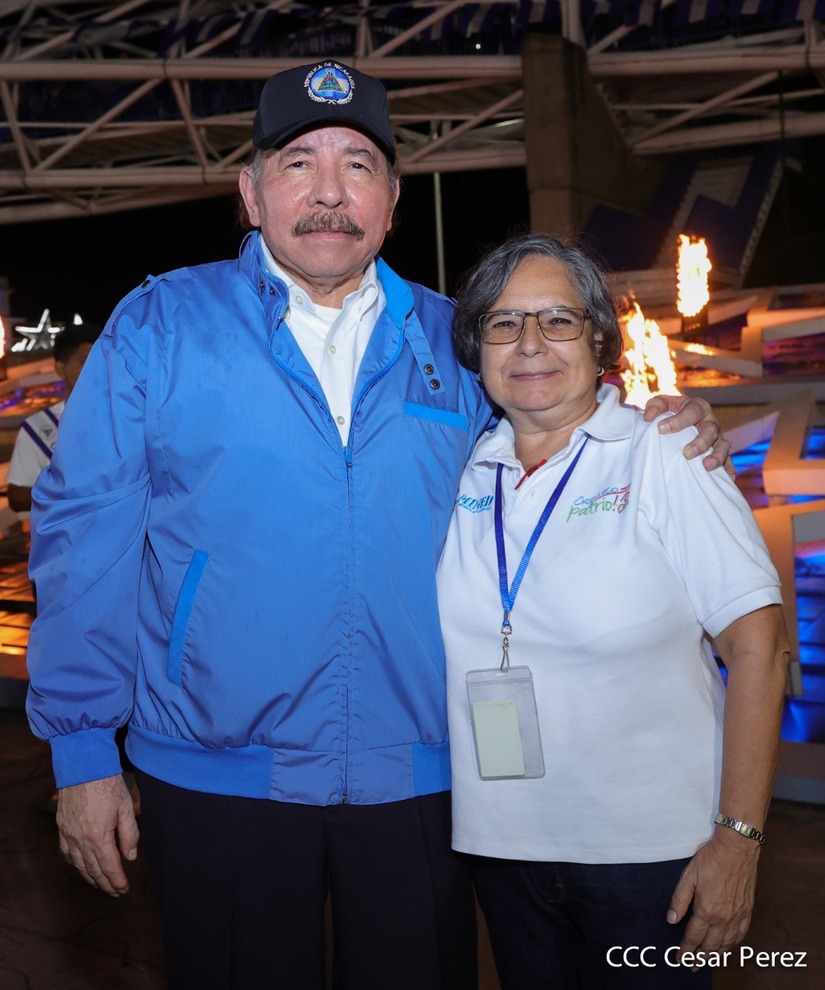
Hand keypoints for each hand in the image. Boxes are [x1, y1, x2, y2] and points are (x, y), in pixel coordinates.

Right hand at [56, 775, 139, 896]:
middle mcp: (80, 840)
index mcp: (98, 837)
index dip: (117, 880)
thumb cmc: (107, 783)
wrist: (83, 766)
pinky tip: (82, 867)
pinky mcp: (61, 827)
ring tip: (101, 885)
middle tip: (115, 892)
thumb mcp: (126, 806)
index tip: (124, 889)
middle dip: (105, 883)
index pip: (109, 867)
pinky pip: (66, 853)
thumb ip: (129, 834)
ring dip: (90, 877)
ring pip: (79, 864)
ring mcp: (68, 834)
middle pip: (93, 870)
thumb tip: (130, 857)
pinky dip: (75, 864)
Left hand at [644, 394, 732, 477]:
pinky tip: (727, 479)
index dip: (678, 420)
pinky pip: (728, 461)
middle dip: (700, 442)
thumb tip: (649, 417)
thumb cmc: (670, 411)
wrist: (679, 420)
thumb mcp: (662, 403)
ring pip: (722, 446)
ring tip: (706, 466)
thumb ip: (655, 406)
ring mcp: (717, 438)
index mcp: (698, 407)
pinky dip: (729, 469)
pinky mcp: (719, 452)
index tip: (661, 429)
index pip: (692, 412)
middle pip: (711, 430)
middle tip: (687, 453)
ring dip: (716, 456)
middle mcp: (710, 422)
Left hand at [667, 832, 758, 961]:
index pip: (694, 937)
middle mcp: (724, 918)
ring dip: (717, 956)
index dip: (686, 950)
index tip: (679, 958)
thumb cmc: (711, 859)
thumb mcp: (689, 876)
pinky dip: (733, 945)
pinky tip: (728, 947)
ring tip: (708, 961)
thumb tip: (671, 919)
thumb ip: (679, 900)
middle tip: (693, 967)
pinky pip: (740, 936)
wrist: (737, 849)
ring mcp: (738, 917)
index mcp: (707, 910)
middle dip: (700, 958)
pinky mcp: (748, 912)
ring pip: (727, 944)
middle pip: (711, 946)